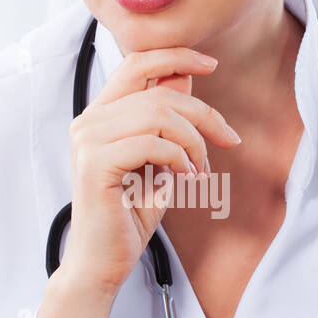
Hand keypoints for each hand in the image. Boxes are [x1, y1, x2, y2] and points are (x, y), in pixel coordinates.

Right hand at [60, 45, 240, 299]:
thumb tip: (186, 76)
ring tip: (200, 169)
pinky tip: (185, 178)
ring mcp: (88, 141)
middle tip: (229, 140)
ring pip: (159, 115)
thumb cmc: (129, 215)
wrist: (103, 261)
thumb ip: (166, 121)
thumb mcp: (158, 159)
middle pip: (159, 92)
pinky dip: (179, 158)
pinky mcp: (96, 164)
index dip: (176, 56)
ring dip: (194, 142)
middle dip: (204, 114)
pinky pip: (152, 144)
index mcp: (100, 115)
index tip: (212, 63)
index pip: (137, 64)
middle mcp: (89, 121)